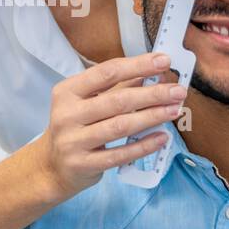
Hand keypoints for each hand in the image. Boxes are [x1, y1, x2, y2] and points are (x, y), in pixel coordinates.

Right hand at [36, 53, 187, 198]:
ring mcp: (73, 141)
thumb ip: (117, 88)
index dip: (137, 65)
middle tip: (178, 91)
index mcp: (67, 91)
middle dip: (152, 94)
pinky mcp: (83, 164)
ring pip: (120, 126)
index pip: (106, 73)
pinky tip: (161, 137)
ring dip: (151, 117)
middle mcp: (67, 114)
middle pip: (117, 100)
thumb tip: (152, 75)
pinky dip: (143, 146)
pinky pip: (119, 155)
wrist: (51, 167)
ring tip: (174, 110)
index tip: (163, 61)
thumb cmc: (74, 128)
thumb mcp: (86, 103)